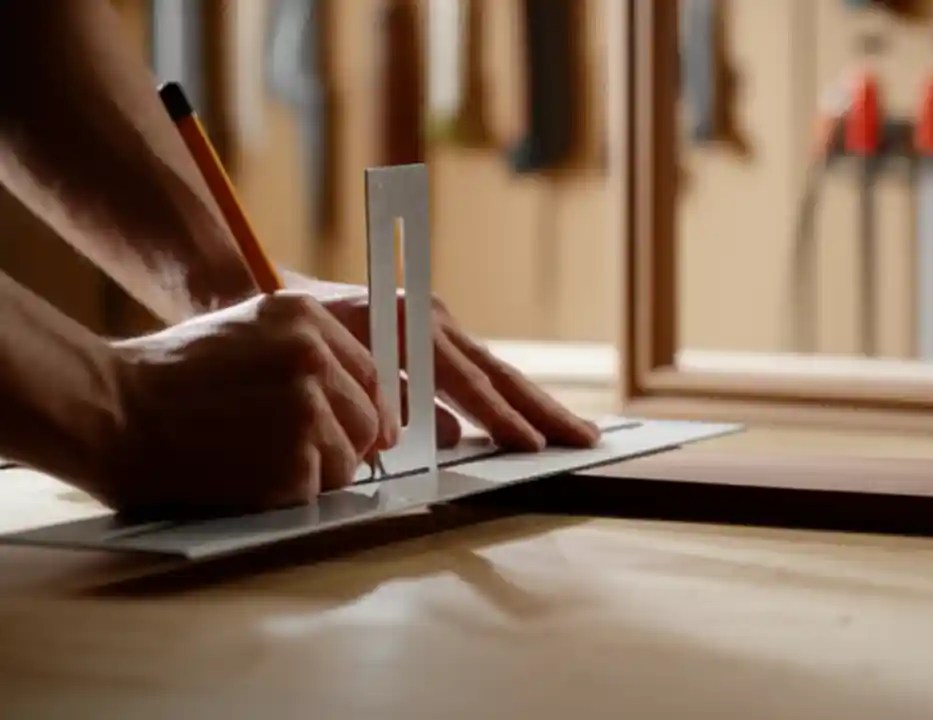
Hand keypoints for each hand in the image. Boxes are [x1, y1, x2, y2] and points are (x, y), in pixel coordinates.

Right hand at [94, 292, 397, 513]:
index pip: (369, 373)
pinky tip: (250, 477)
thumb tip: (363, 398)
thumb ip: (305, 355)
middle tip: (298, 453)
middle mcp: (313, 357)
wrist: (113, 408)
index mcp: (305, 317)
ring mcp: (307, 409)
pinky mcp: (296, 459)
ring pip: (350, 458)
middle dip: (342, 442)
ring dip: (317, 472)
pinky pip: (320, 489)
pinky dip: (291, 494)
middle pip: (367, 418)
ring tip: (265, 463)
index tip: (346, 427)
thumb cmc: (169, 376)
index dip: (360, 408)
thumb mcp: (246, 333)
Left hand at [285, 272, 599, 451]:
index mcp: (410, 324)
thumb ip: (391, 401)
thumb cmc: (298, 334)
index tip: (534, 445)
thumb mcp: (336, 365)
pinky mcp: (440, 340)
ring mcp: (441, 328)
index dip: (502, 416)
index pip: (469, 381)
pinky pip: (482, 375)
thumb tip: (452, 436)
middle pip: (500, 375)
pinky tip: (536, 426)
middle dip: (544, 412)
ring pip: (497, 374)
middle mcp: (434, 322)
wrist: (278, 297)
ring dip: (536, 407)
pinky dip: (510, 401)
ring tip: (575, 434)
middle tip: (586, 440)